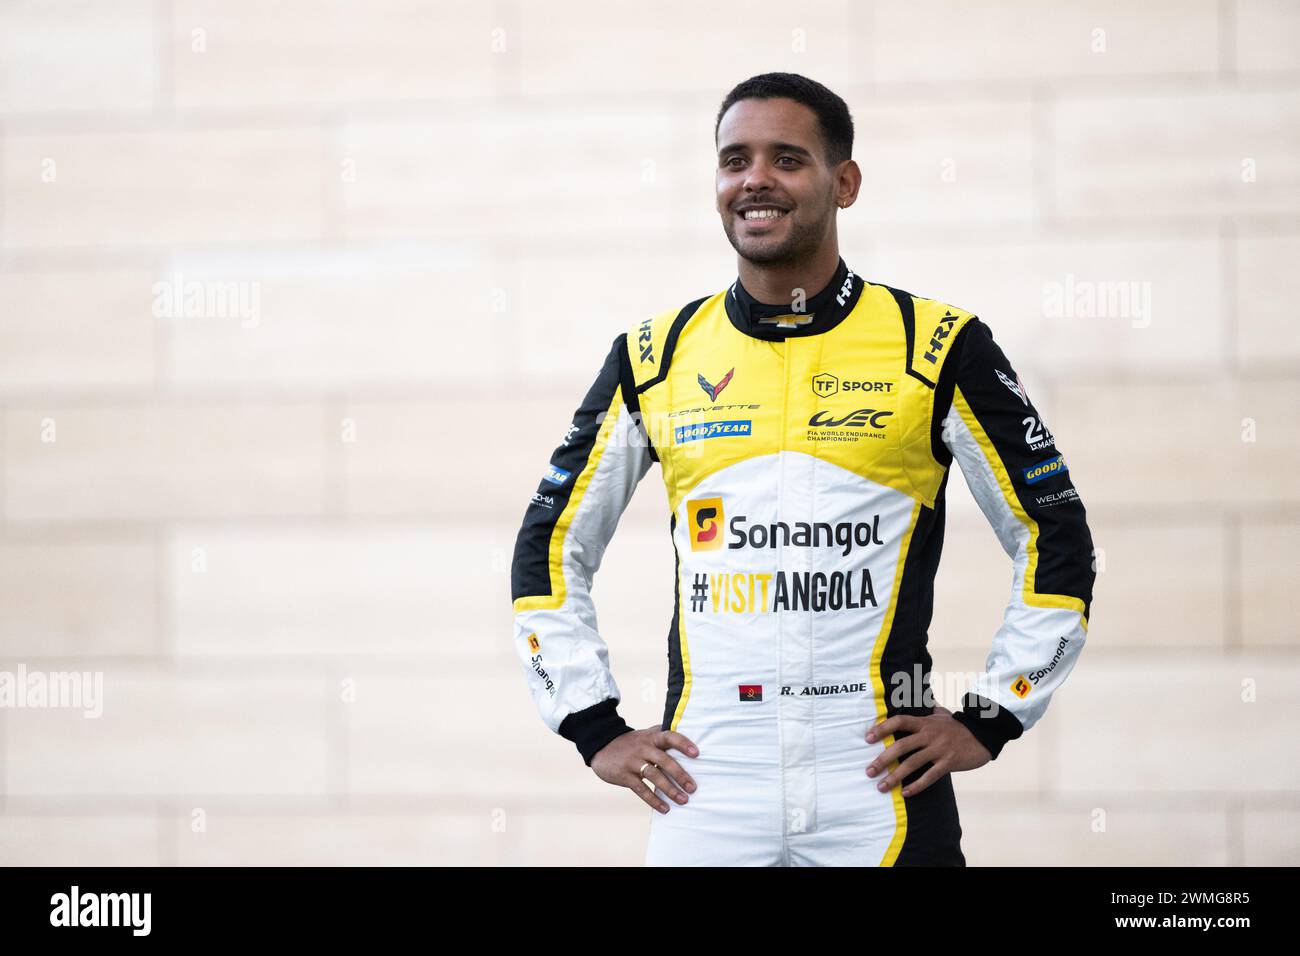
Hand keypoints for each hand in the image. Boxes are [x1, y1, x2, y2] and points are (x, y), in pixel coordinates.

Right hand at [590, 726, 699, 813]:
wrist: (601, 745)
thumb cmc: (631, 742)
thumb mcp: (645, 734)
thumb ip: (662, 734)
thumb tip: (687, 734)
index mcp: (652, 737)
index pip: (670, 737)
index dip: (683, 744)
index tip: (696, 753)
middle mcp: (644, 748)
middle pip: (664, 760)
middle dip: (680, 775)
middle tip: (693, 788)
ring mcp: (633, 762)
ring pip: (654, 776)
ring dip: (670, 790)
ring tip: (683, 800)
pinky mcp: (624, 775)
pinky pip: (641, 789)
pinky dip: (654, 800)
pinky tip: (665, 809)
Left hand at [863, 705, 990, 797]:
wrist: (984, 735)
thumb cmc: (959, 726)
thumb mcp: (941, 714)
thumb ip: (927, 710)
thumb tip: (918, 701)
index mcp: (925, 722)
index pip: (899, 721)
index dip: (882, 728)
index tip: (867, 738)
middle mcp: (929, 735)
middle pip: (901, 746)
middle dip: (883, 759)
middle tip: (869, 771)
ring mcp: (939, 749)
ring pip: (912, 763)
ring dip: (895, 776)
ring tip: (881, 786)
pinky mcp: (949, 763)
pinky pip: (930, 776)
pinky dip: (917, 786)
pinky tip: (905, 792)